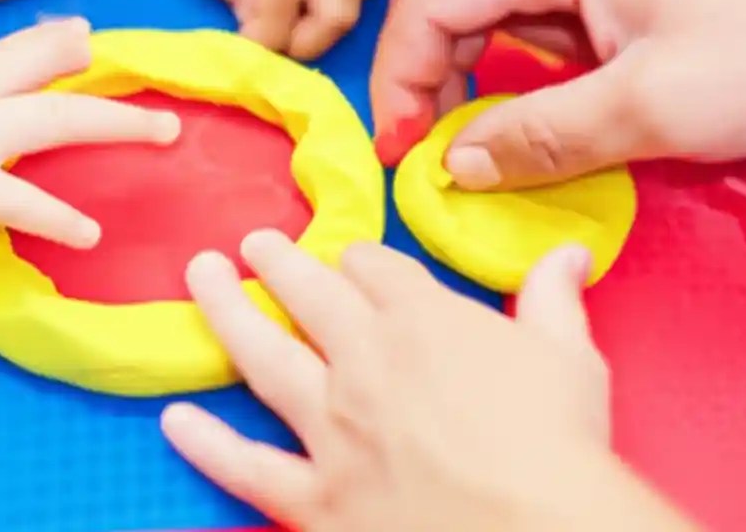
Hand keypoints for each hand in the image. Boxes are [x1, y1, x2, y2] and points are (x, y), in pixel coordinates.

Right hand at [0, 19, 179, 247]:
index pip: (15, 50)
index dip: (55, 47)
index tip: (86, 40)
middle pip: (52, 68)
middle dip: (106, 78)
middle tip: (156, 92)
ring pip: (62, 118)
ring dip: (120, 123)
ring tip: (167, 134)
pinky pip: (22, 199)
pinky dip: (60, 217)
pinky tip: (89, 233)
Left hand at [163, 230, 695, 530]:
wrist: (537, 530)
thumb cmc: (561, 444)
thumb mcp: (570, 358)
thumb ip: (554, 299)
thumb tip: (568, 251)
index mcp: (421, 320)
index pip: (374, 269)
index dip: (358, 260)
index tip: (347, 258)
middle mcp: (364, 361)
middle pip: (308, 295)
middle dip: (279, 262)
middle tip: (254, 243)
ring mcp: (332, 428)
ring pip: (263, 357)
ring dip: (226, 312)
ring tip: (201, 277)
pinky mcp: (316, 496)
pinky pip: (247, 465)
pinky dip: (206, 443)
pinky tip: (174, 419)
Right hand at [371, 0, 745, 188]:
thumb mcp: (649, 112)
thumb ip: (537, 139)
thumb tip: (457, 165)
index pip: (426, 0)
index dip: (399, 81)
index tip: (405, 150)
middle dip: (419, 55)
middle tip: (433, 132)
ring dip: (460, 42)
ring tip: (477, 115)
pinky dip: (505, 27)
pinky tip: (532, 78)